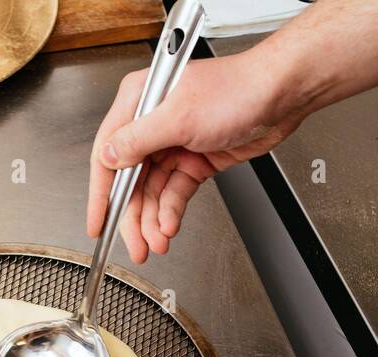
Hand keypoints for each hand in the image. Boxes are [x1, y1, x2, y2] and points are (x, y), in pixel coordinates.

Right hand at [88, 48, 312, 263]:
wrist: (280, 96)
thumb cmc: (237, 90)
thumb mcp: (179, 117)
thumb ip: (138, 140)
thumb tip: (109, 157)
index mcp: (139, 101)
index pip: (108, 153)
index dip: (101, 192)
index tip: (97, 222)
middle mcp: (152, 122)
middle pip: (130, 180)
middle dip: (132, 216)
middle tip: (135, 246)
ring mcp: (173, 142)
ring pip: (153, 191)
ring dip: (154, 219)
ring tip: (158, 242)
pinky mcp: (194, 159)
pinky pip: (175, 191)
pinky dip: (172, 210)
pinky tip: (171, 225)